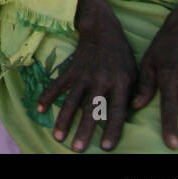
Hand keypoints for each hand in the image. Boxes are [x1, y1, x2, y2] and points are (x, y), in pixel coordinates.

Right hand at [36, 16, 137, 151]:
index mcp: (120, 84)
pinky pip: (57, 85)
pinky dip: (48, 96)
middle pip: (91, 110)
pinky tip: (39, 108)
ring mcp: (84, 76)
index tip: (105, 147)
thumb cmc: (122, 56)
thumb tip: (136, 110)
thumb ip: (137, 92)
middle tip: (77, 148)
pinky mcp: (71, 70)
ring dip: (64, 119)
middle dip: (83, 130)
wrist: (102, 30)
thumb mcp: (136, 72)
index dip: (111, 130)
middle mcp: (101, 81)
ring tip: (58, 136)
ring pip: (72, 101)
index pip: (116, 111)